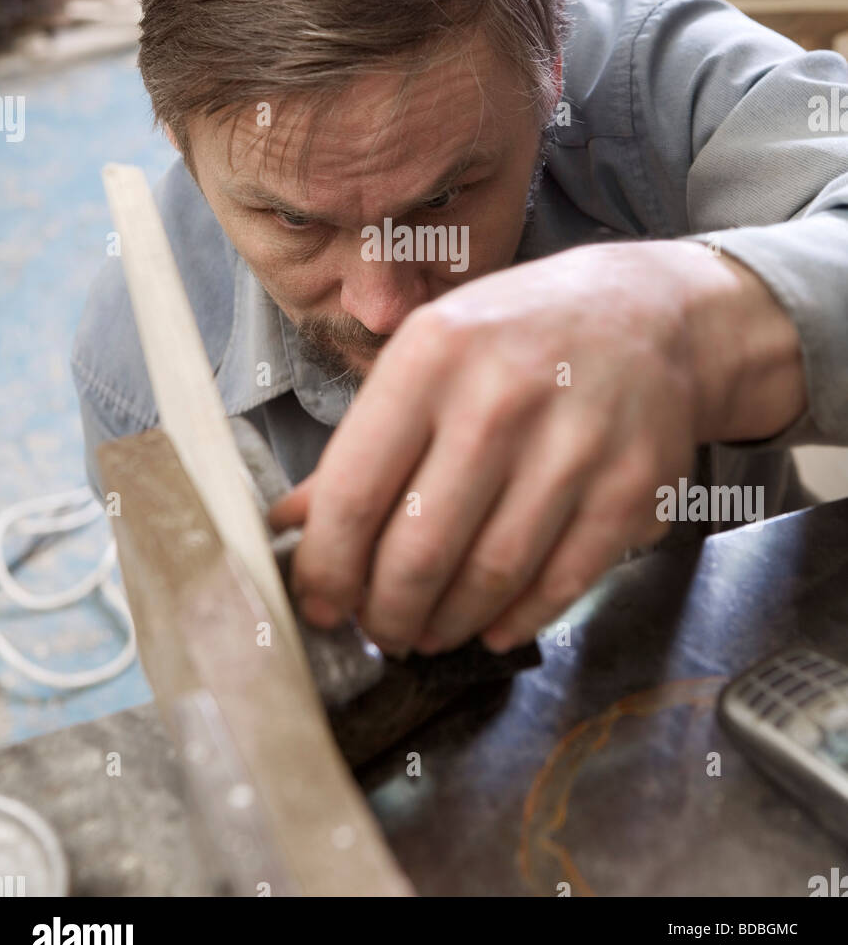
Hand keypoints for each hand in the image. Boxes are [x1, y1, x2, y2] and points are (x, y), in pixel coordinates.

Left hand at [269, 241, 804, 654]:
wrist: (652, 314)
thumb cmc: (521, 334)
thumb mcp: (430, 355)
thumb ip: (361, 442)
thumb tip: (291, 525)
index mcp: (433, 355)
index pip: (355, 492)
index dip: (327, 568)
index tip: (319, 603)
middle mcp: (501, 398)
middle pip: (420, 550)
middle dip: (385, 612)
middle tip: (377, 628)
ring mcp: (574, 447)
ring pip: (489, 577)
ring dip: (445, 623)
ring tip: (424, 630)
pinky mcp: (630, 489)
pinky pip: (558, 583)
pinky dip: (515, 619)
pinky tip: (489, 623)